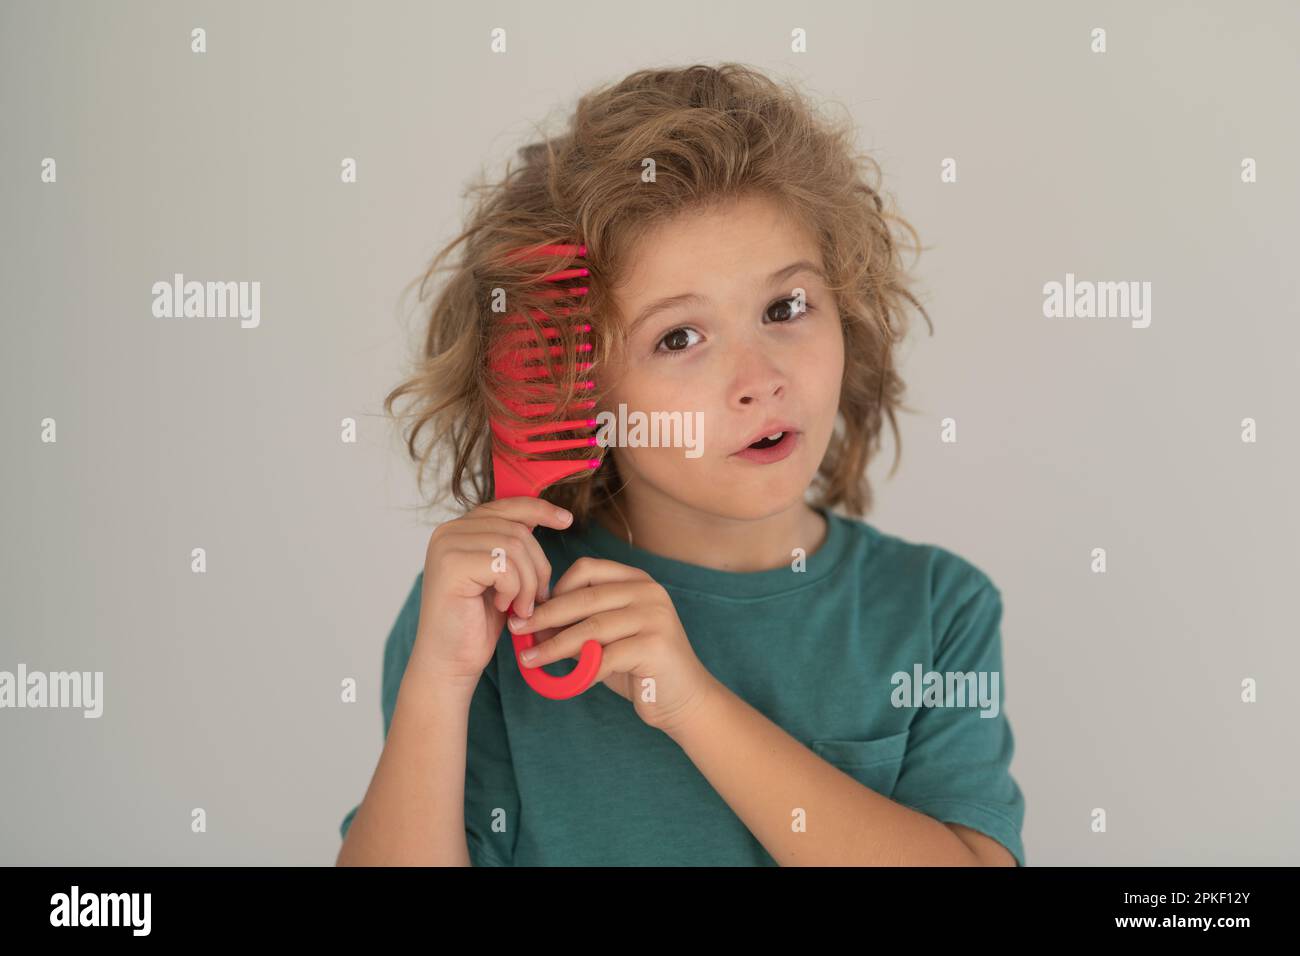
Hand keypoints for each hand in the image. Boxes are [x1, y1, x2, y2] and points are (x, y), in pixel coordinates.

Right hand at [412, 497, 572, 685]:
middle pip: (517, 529)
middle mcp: (448, 531)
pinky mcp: (451, 566)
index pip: (508, 505)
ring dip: (527, 583)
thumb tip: (549, 516)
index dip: (540, 510)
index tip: (566, 521)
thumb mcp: (502, 578)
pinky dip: (513, 590)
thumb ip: (513, 547)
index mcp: (459, 529)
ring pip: (514, 546)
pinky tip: (502, 608)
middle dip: (537, 566)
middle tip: (535, 599)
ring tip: (520, 607)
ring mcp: (447, 546)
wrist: (450, 663)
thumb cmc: (476, 624)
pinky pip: (504, 566)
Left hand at [508, 556, 715, 733]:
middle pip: (585, 597)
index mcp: (637, 580)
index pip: (587, 569)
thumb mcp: (608, 637)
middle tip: (517, 629)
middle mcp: (649, 591)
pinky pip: (606, 657)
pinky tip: (566, 681)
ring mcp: (655, 616)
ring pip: (592, 628)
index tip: (531, 610)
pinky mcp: (656, 646)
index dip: (555, 588)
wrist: (685, 700)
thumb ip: (580, 624)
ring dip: (554, 645)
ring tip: (529, 658)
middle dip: (545, 615)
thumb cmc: (639, 667)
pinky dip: (581, 670)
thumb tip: (532, 624)